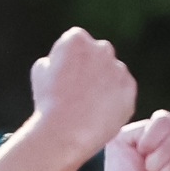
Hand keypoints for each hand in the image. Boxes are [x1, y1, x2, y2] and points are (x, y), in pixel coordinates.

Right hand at [27, 26, 135, 153]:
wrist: (66, 131)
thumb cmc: (49, 102)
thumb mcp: (40, 73)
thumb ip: (54, 60)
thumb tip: (62, 63)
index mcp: (76, 40)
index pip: (74, 41)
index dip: (66, 59)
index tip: (60, 75)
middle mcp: (102, 48)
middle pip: (97, 53)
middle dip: (89, 66)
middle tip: (74, 90)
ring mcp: (119, 68)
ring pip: (111, 73)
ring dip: (102, 84)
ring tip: (84, 106)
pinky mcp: (130, 89)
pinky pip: (121, 92)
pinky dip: (112, 100)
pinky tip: (96, 114)